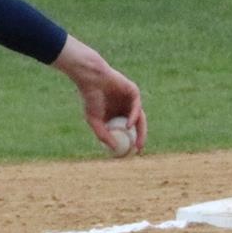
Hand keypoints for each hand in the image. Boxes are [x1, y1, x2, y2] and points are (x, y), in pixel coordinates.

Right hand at [52, 36, 145, 155]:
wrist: (92, 79)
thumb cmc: (90, 98)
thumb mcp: (94, 121)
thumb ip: (103, 135)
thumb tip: (113, 149)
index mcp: (117, 114)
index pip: (128, 130)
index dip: (129, 142)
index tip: (129, 153)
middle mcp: (125, 107)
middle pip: (137, 126)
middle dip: (140, 139)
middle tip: (138, 149)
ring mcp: (131, 99)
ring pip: (139, 117)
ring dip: (141, 131)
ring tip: (137, 142)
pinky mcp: (134, 91)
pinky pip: (137, 107)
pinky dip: (133, 117)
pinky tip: (128, 125)